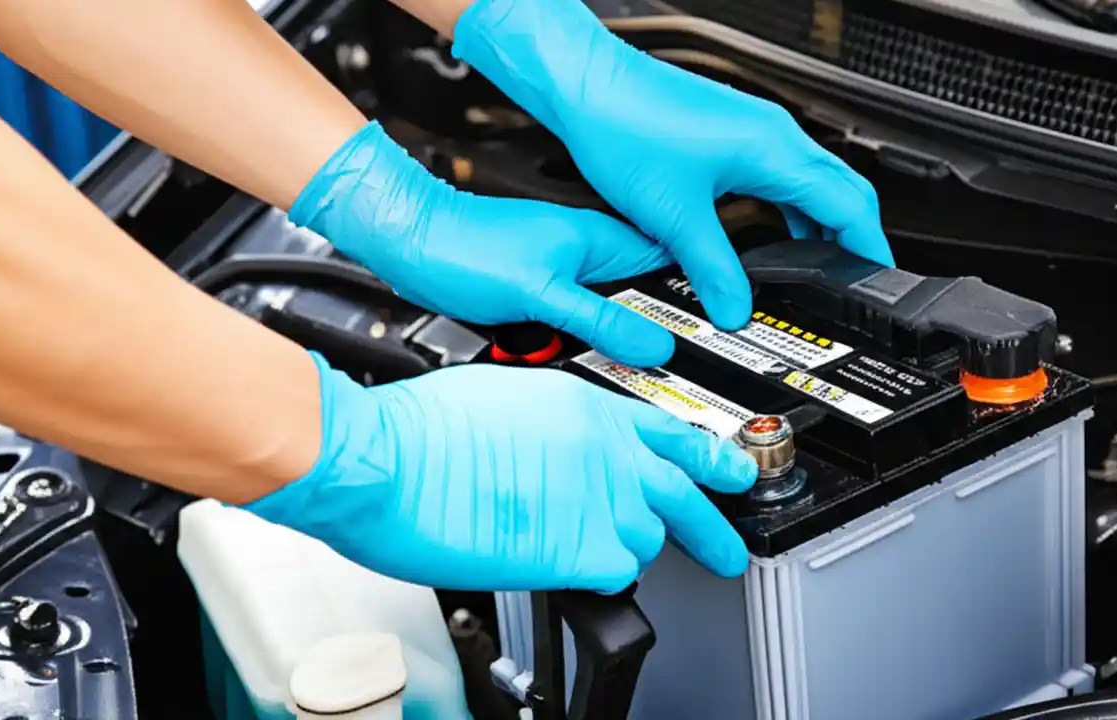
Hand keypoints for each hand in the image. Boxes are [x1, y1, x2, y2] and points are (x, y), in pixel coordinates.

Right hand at [245, 353, 757, 591]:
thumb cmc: (417, 428)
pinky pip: (613, 571)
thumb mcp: (505, 397)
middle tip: (728, 549)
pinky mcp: (575, 544)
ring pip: (645, 538)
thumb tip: (569, 451)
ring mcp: (594, 495)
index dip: (711, 457)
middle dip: (712, 528)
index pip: (672, 431)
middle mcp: (601, 447)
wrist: (382, 456)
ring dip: (626, 548)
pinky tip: (571, 567)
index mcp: (584, 404)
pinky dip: (599, 576)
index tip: (734, 471)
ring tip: (594, 553)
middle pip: (682, 492)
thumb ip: (556, 425)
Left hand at [290, 121, 674, 366]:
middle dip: (653, 332)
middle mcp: (589, 251)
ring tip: (618, 365)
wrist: (408, 243)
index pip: (672, 265)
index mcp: (602, 238)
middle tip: (663, 365)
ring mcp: (566, 271)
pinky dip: (577, 341)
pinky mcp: (542, 289)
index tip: (710, 334)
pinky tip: (568, 354)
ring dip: (612, 339)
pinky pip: (577, 321)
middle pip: (643, 298)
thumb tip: (653, 346)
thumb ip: (600, 319)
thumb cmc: (463, 250)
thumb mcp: (542, 292)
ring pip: (610, 313)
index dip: (694, 300)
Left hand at [451, 0, 892, 329]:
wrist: (587, 84)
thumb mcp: (672, 217)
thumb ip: (711, 269)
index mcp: (773, 150)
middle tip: (857, 281)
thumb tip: (734, 309)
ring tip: (817, 266)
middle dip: (854, 238)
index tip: (879, 280)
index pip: (848, 205)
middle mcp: (773, 133)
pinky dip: (791, 208)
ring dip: (821, 223)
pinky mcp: (735, 131)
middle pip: (842, 190)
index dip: (868, 249)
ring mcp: (756, 129)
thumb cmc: (624, 126)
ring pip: (812, 181)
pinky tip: (773, 234)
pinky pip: (783, 174)